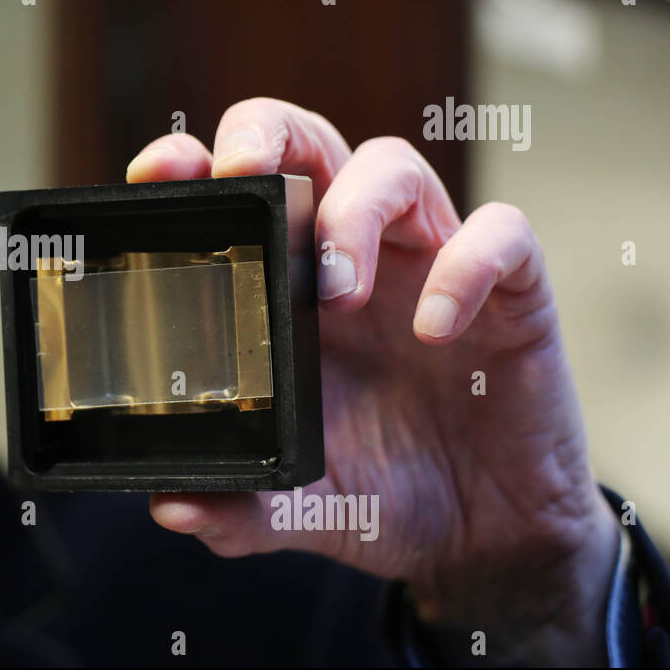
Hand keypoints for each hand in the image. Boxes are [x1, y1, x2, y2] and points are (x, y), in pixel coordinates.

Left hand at [130, 98, 621, 665]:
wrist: (483, 536)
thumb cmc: (381, 493)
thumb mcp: (298, 506)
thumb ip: (235, 509)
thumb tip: (169, 507)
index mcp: (285, 287)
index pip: (235, 188)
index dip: (193, 160)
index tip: (159, 174)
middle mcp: (351, 256)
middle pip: (306, 140)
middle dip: (267, 134)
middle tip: (244, 174)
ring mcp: (428, 263)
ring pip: (394, 165)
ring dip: (357, 211)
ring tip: (338, 292)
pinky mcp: (510, 292)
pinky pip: (501, 235)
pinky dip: (466, 266)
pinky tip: (434, 330)